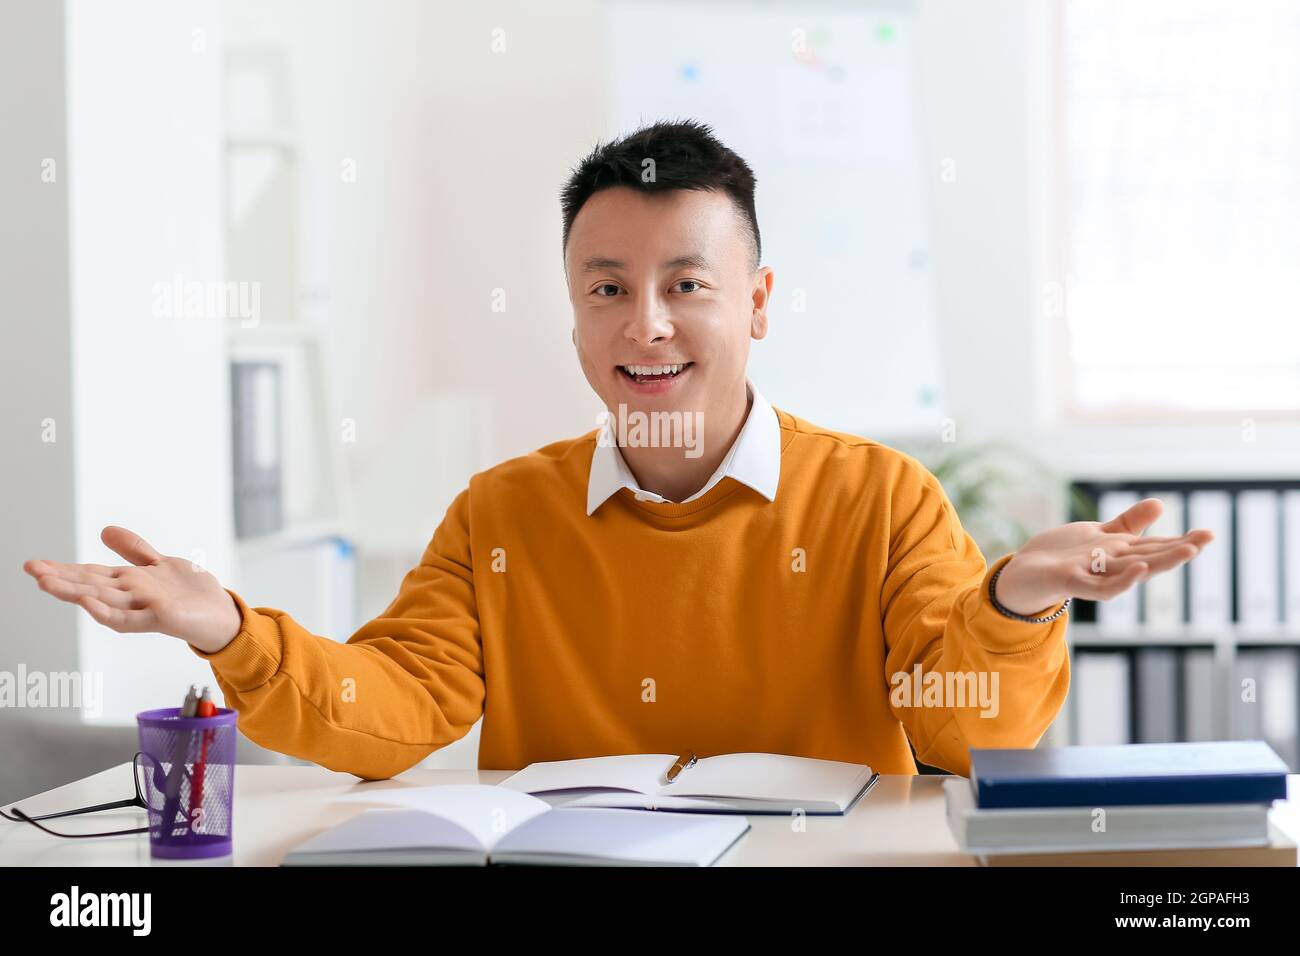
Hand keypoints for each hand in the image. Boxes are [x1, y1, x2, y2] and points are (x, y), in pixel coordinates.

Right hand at [23, 526, 242, 653]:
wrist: (223, 616)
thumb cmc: (192, 594)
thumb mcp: (159, 563)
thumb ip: (133, 550)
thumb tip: (105, 530)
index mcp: (128, 583)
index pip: (90, 573)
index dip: (63, 569)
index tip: (34, 563)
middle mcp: (131, 596)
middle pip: (89, 585)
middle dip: (59, 578)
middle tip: (31, 569)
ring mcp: (143, 608)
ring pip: (102, 600)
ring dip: (74, 592)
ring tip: (46, 582)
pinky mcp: (160, 619)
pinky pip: (128, 618)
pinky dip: (106, 612)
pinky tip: (87, 603)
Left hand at [993, 498, 1212, 616]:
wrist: (1022, 574)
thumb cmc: (1062, 556)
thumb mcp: (1099, 534)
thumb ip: (1128, 524)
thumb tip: (1161, 504)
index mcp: (1119, 554)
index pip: (1156, 546)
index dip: (1181, 541)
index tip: (1210, 533)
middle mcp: (1111, 566)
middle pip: (1151, 557)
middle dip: (1180, 550)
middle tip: (1209, 538)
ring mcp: (1093, 575)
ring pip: (1132, 570)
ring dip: (1159, 562)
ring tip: (1187, 551)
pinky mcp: (1072, 582)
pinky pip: (1100, 586)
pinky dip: (1121, 581)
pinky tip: (1138, 568)